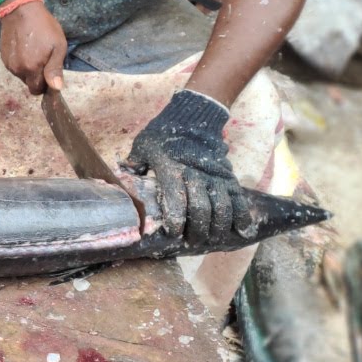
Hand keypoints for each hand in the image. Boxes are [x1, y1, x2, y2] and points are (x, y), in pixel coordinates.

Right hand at [0, 0, 65, 94]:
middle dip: (37, 77)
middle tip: (43, 60)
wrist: (20, 9)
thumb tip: (56, 88)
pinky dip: (20, 63)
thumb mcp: (57, 46)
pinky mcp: (3, 57)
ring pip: (21, 75)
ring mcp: (9, 64)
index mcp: (32, 69)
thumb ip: (55, 69)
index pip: (37, 90)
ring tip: (33, 51)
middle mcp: (18, 70)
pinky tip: (24, 48)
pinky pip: (15, 67)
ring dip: (28, 69)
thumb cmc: (44, 26)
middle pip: (29, 84)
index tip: (50, 74)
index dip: (45, 85)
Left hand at [122, 90, 255, 244]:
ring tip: (212, 240)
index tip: (174, 232)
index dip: (176, 216)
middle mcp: (196, 173)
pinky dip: (243, 215)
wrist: (192, 119)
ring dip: (219, 226)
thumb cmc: (162, 137)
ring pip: (222, 205)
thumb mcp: (143, 147)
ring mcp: (215, 175)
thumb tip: (119, 180)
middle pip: (201, 206)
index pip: (175, 196)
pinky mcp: (228, 176)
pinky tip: (242, 231)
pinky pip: (238, 198)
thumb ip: (134, 166)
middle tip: (193, 242)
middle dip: (198, 229)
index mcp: (171, 167)